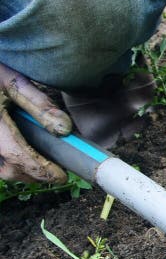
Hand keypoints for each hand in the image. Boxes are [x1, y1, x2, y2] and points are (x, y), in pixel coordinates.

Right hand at [0, 62, 72, 182]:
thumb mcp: (15, 82)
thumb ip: (40, 105)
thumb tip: (65, 130)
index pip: (18, 155)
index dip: (41, 169)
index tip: (62, 176)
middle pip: (8, 169)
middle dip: (34, 174)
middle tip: (55, 171)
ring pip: (0, 169)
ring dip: (22, 172)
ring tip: (42, 165)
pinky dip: (11, 165)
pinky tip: (25, 158)